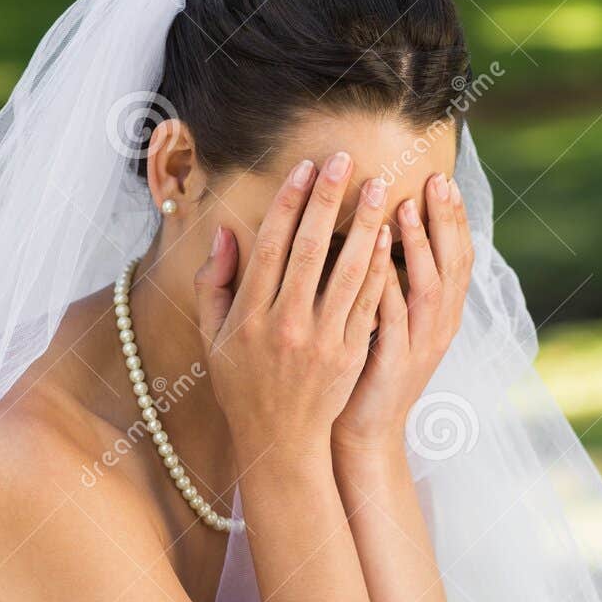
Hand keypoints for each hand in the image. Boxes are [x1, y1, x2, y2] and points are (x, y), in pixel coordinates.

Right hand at [193, 153, 391, 469]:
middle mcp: (285, 325)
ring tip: (377, 186)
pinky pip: (367, 303)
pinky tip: (389, 236)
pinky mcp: (349, 355)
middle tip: (344, 158)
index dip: (290, 203)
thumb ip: (214, 285)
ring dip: (364, 225)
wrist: (280, 442)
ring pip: (346, 272)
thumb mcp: (213, 338)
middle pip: (310, 249)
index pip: (271, 246)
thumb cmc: (242, 385)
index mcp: (249, 316)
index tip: (305, 168)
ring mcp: (321, 341)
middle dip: (328, 199)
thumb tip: (224, 233)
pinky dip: (378, 268)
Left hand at [332, 172, 472, 459]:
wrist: (364, 431)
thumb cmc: (366, 368)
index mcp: (441, 314)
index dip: (454, 218)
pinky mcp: (395, 365)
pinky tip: (374, 258)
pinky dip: (387, 285)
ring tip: (405, 207)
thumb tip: (382, 229)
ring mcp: (420, 347)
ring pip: (428, 288)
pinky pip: (394, 318)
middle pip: (453, 264)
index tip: (443, 178)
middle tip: (435, 179)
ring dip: (418, 246)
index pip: (458, 257)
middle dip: (445, 220)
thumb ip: (392, 279)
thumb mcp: (388, 320)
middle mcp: (439, 327)